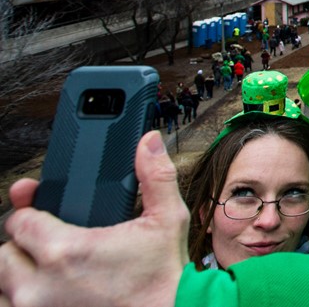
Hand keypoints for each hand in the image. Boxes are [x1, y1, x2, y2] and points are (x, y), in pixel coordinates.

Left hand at [0, 131, 189, 306]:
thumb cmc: (165, 279)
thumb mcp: (167, 219)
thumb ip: (154, 176)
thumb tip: (148, 143)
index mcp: (66, 251)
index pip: (18, 222)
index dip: (29, 212)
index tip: (36, 210)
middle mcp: (40, 285)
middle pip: (3, 255)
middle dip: (22, 247)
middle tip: (48, 245)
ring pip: (3, 286)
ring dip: (17, 276)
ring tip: (44, 272)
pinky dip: (21, 300)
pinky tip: (46, 294)